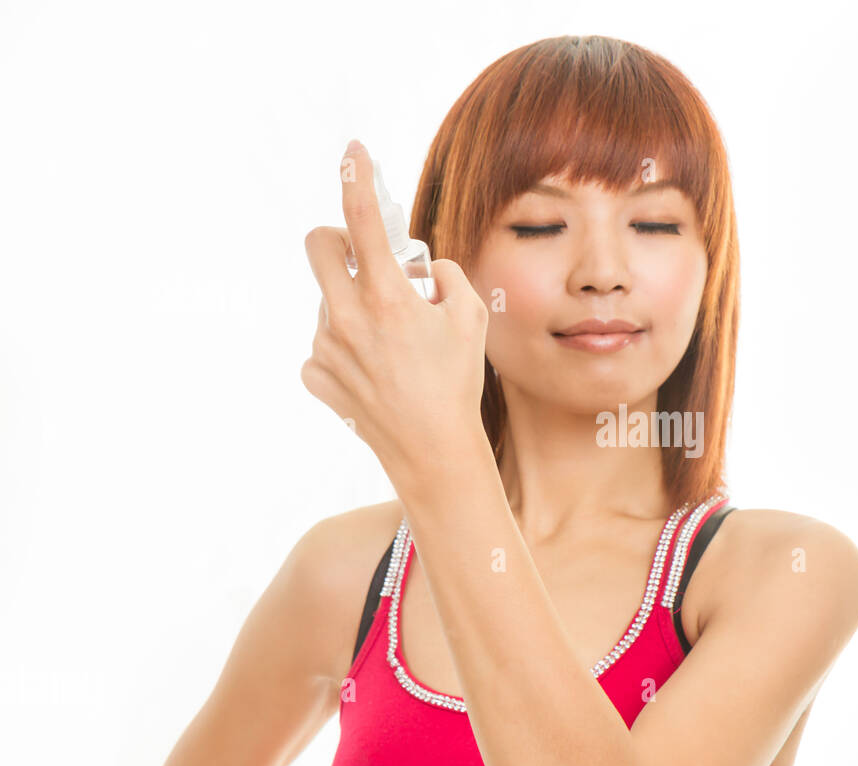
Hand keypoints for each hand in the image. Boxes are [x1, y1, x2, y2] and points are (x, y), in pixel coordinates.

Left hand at [301, 139, 487, 478]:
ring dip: (354, 305)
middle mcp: (347, 317)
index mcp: (387, 296)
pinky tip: (375, 370)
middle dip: (338, 238)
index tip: (354, 150)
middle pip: (317, 245)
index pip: (364, 218)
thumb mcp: (471, 318)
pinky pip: (325, 343)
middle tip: (366, 257)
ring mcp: (326, 347)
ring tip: (392, 343)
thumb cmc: (458, 383)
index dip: (357, 175)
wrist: (433, 450)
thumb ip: (445, 275)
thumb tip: (420, 267)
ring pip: (328, 300)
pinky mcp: (315, 374)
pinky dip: (347, 347)